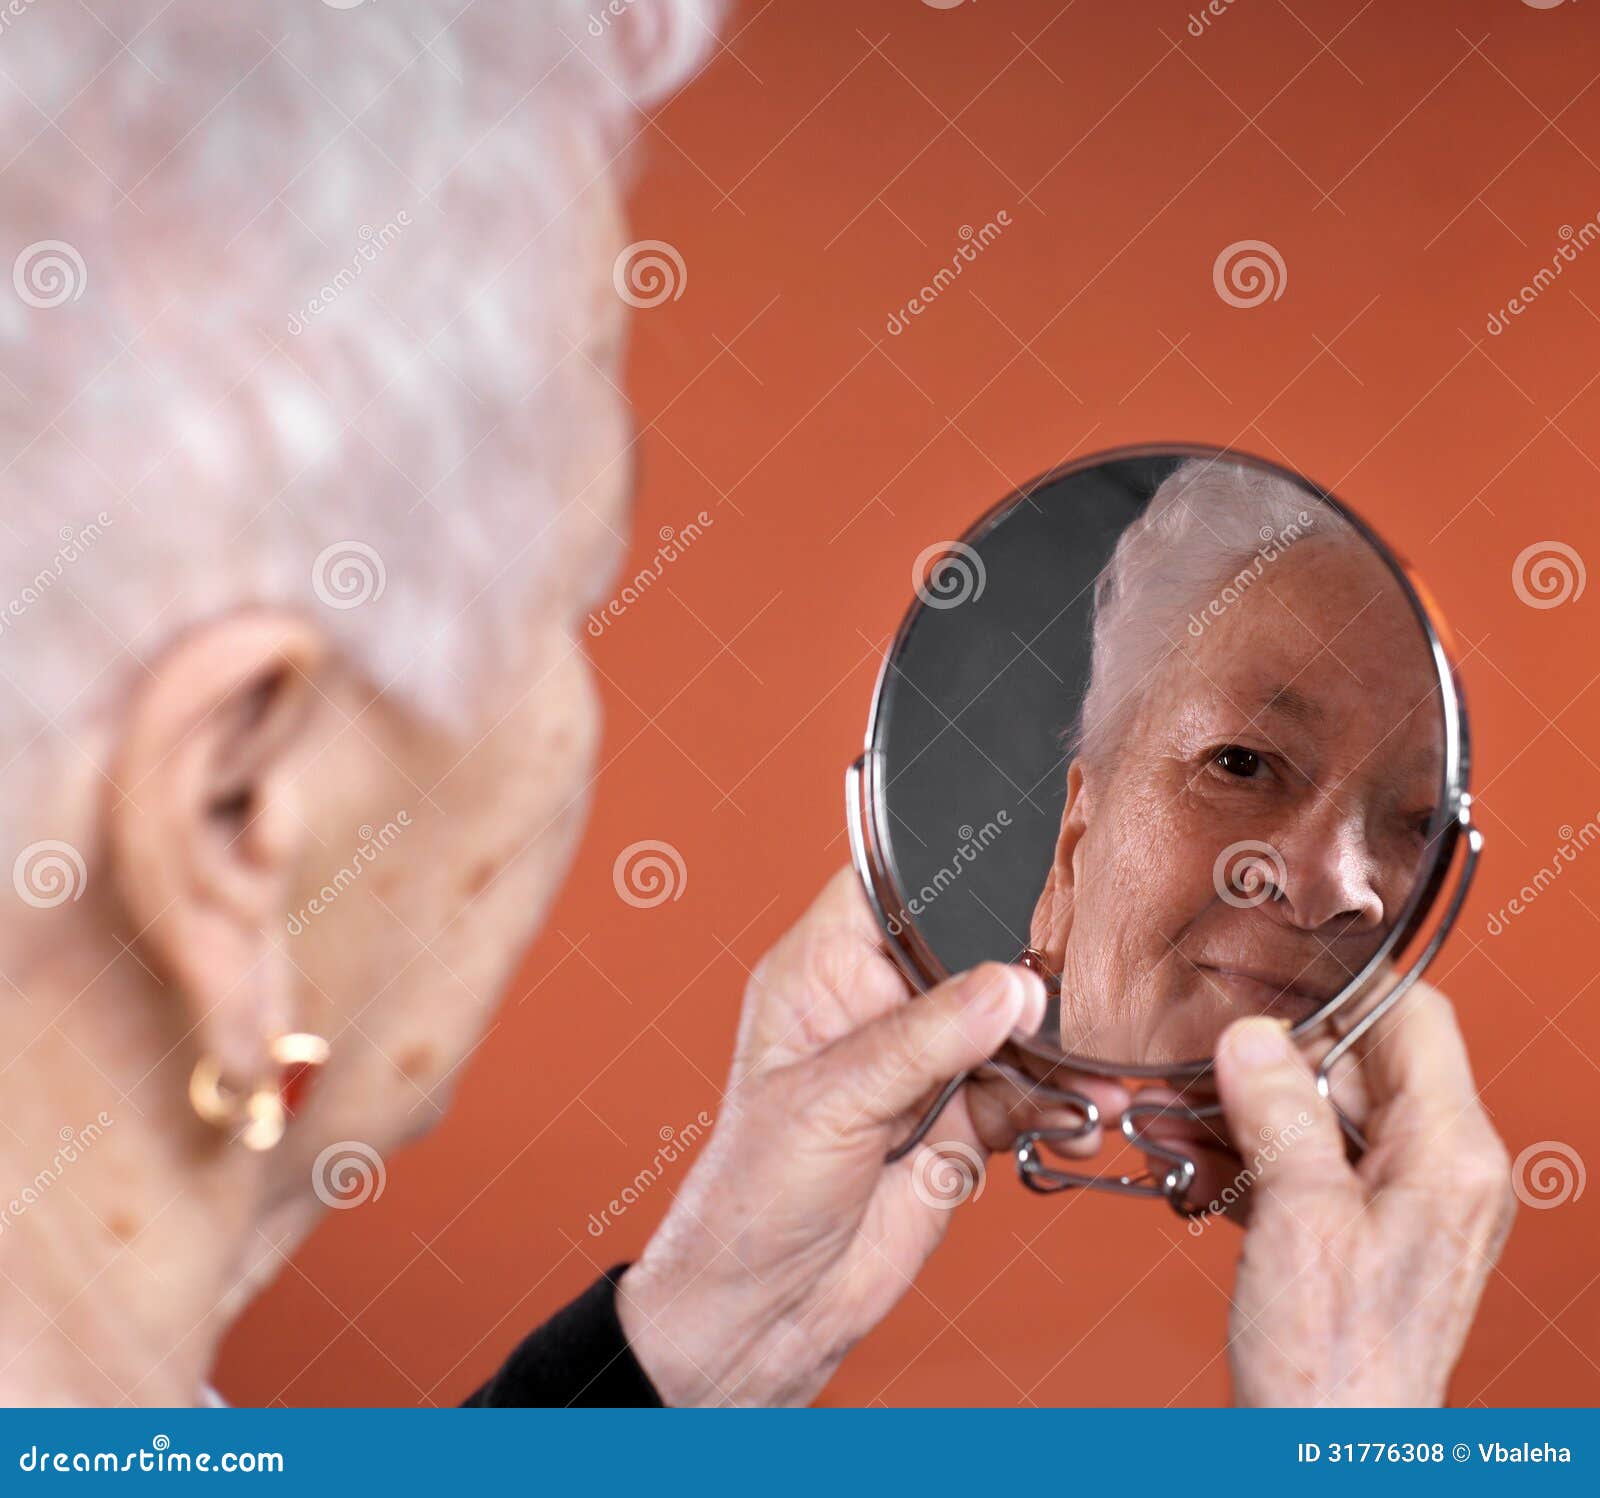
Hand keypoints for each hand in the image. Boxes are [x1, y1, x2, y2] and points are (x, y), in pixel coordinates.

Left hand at [617, 867, 1126, 1405]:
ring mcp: (924, 1066)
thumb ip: (923, 1041)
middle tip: (1082, 991)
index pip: (889, 888)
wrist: (771, 1310)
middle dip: (1029, 971)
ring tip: (1101, 1074)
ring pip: (1011, 1029)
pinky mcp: (961, 1121)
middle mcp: (878, 1008)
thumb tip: (1009, 986)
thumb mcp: (832, 1101)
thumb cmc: (752, 1195)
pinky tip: (1083, 1121)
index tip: (1021, 872)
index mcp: (823, 973)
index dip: (946, 873)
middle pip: (969, 953)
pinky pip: (1029, 1094)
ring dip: (1061, 1051)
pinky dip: (1063, 1106)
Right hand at [1212, 981, 1514, 1405]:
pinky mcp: (1358, 1236)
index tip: (1268, 980)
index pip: (1414, 1018)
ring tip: (1173, 1113)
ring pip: (1319, 1115)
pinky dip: (1247, 1155)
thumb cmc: (1334, 1370)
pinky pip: (1304, 1164)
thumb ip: (1280, 1111)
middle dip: (1266, 1059)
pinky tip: (1189, 1159)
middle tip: (1194, 1060)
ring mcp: (1400, 1206)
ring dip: (1242, 1109)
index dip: (1340, 989)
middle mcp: (1439, 1173)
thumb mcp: (1299, 1219)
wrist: (1322, 1462)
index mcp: (1451, 1156)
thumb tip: (1254, 1037)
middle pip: (1355, 1066)